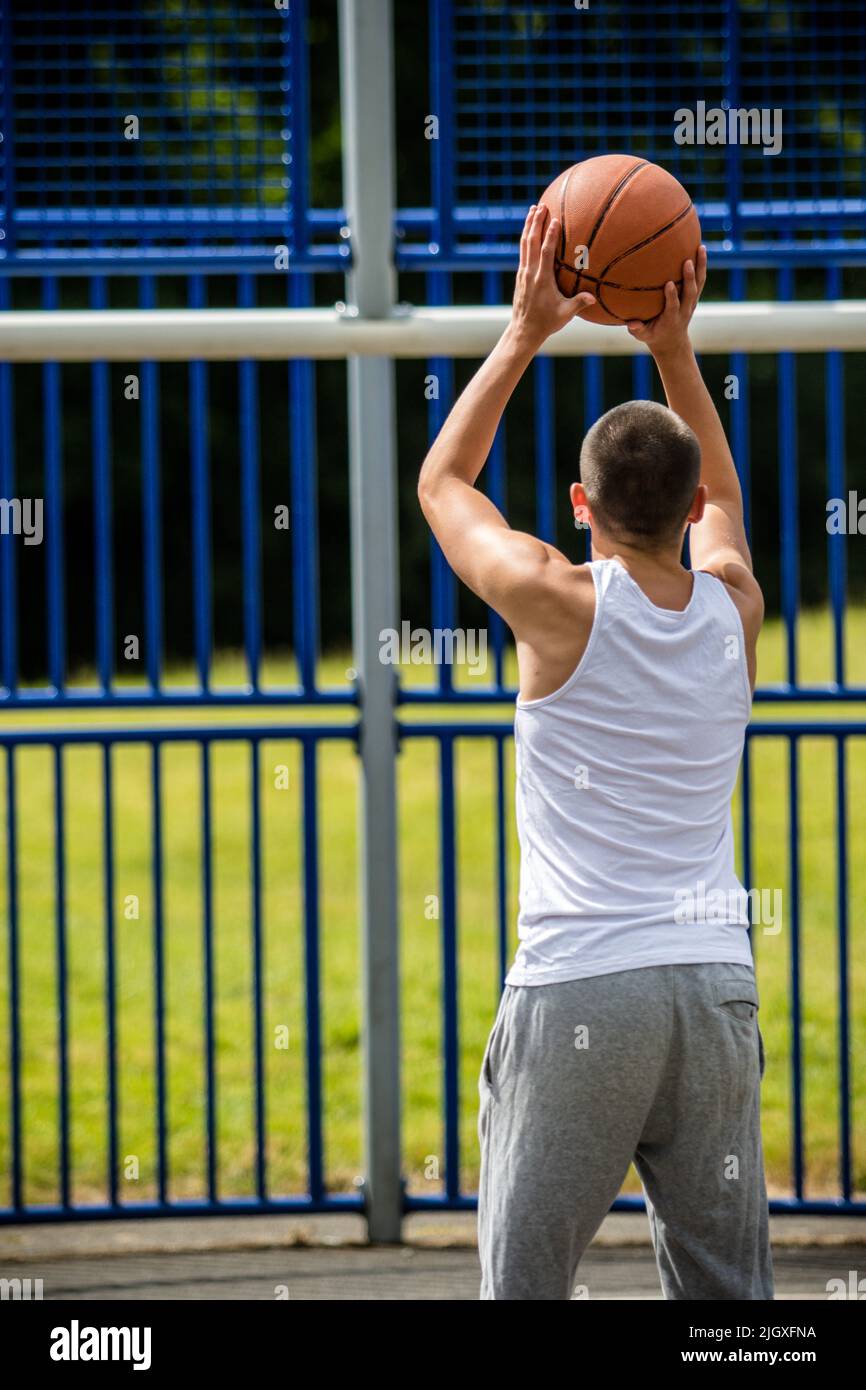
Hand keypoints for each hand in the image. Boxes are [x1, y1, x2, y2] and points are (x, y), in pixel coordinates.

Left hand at [509, 204, 595, 348]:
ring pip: (524, 244)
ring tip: (533, 210)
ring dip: (528, 226)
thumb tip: (593, 298)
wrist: (523, 331)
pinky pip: (522, 251)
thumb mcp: (565, 314)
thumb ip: (579, 304)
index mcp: (542, 280)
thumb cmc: (546, 323)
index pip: (545, 253)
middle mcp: (530, 273)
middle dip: (535, 223)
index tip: (554, 220)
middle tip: (541, 206)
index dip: (550, 236)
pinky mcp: (520, 276)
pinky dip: (526, 238)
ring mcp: (523, 273)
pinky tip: (529, 230)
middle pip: (531, 242)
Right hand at [626, 244, 706, 355]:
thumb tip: (631, 323)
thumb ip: (637, 330)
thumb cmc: (653, 335)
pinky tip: (700, 248)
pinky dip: (701, 265)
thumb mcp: (644, 336)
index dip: (672, 296)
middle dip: (690, 278)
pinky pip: (700, 280)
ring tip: (701, 247)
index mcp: (672, 319)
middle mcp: (684, 310)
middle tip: (688, 261)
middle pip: (690, 293)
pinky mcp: (694, 297)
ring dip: (701, 266)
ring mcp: (691, 302)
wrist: (672, 341)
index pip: (674, 306)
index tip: (669, 283)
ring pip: (699, 283)